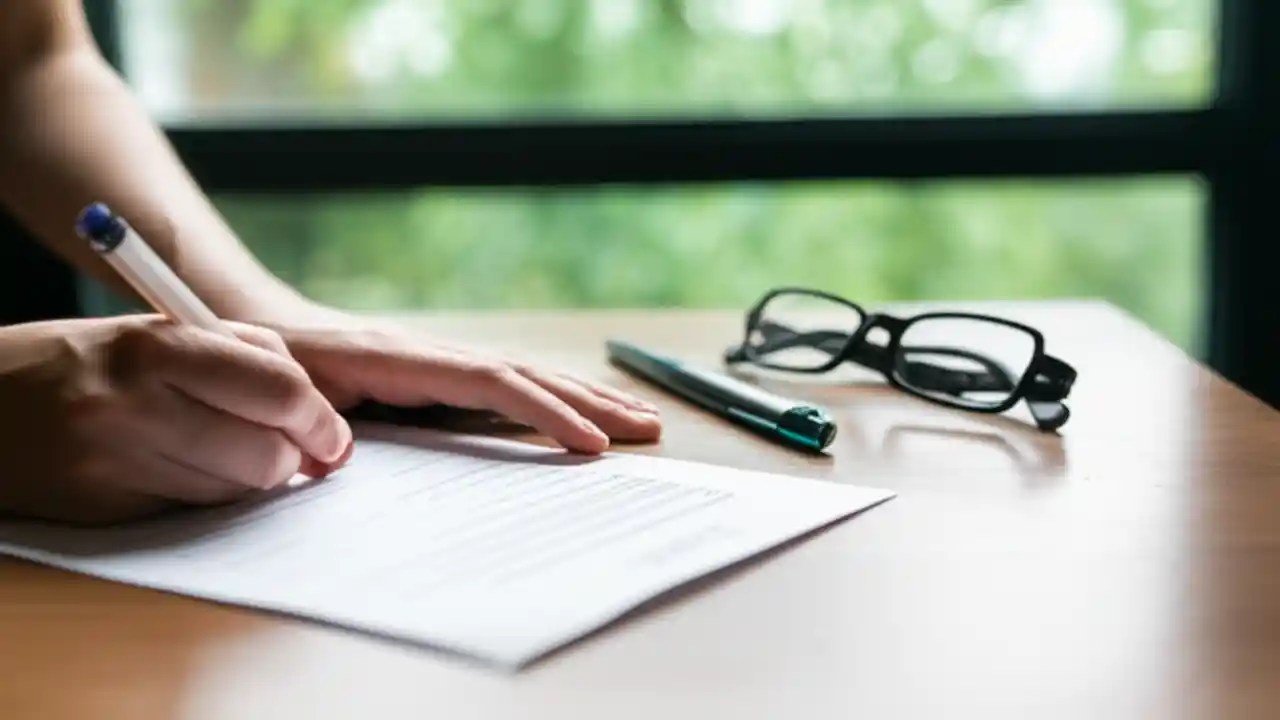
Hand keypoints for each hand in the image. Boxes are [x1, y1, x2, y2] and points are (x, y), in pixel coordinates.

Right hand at [0, 316, 351, 524]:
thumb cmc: (86, 362)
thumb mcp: (159, 332)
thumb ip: (247, 358)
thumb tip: (321, 417)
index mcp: (158, 346)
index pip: (279, 390)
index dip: (321, 420)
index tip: (332, 436)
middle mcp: (136, 404)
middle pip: (267, 452)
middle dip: (292, 457)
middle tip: (288, 450)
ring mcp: (116, 461)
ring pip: (238, 491)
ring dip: (251, 478)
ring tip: (223, 450)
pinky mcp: (105, 507)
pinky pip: (196, 511)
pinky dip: (208, 494)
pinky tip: (182, 468)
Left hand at [266, 314, 661, 453]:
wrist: (261, 333)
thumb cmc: (270, 371)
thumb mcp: (280, 394)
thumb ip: (310, 423)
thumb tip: (342, 453)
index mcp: (398, 359)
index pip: (488, 381)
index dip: (542, 410)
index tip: (588, 442)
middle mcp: (432, 354)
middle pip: (526, 373)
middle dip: (590, 401)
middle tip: (647, 428)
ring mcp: (443, 360)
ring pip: (528, 375)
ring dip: (586, 396)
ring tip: (640, 418)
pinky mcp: (444, 374)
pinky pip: (511, 385)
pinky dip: (556, 397)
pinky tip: (584, 410)